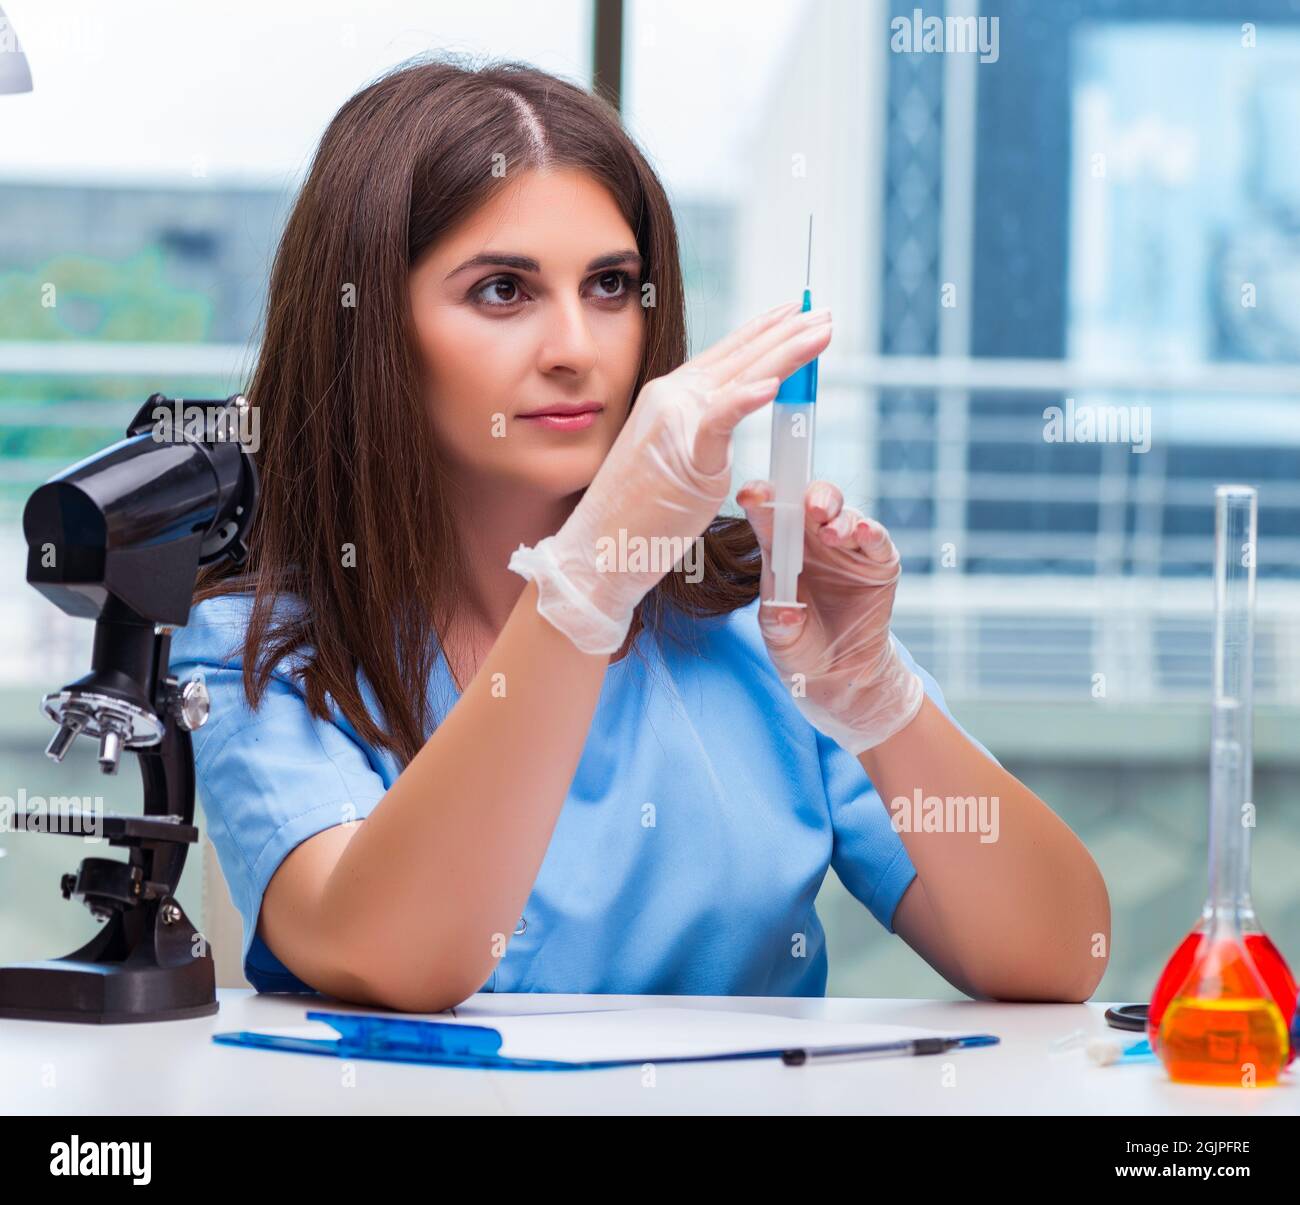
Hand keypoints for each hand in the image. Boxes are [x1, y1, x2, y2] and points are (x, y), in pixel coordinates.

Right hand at [509, 302, 832, 653]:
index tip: (797, 314)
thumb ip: (701, 430)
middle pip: (742, 356)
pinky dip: (747, 399)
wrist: (601, 546)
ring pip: (742, 376)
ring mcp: (676, 420)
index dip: (765, 331)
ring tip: (821, 330)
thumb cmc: (639, 513)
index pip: (727, 355)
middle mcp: (673, 396)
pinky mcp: (683, 454)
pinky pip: (720, 420)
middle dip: (789, 332)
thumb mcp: (675, 456)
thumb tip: (727, 420)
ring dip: (786, 351)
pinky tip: (772, 384)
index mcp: (671, 396)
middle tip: (825, 312)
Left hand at [736, 478, 923, 752]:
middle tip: (809, 508)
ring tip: (830, 533)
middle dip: (810, 497)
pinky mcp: (878, 562)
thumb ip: (779, 622)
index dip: (761, 498)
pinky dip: (871, 533)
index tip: (751, 494)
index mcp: (780, 549)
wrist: (838, 672)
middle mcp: (813, 541)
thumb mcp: (781, 638)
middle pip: (811, 502)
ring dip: (838, 518)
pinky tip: (864, 533)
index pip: (769, 514)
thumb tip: (786, 612)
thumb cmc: (801, 647)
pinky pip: (877, 541)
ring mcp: (848, 549)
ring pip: (845, 516)